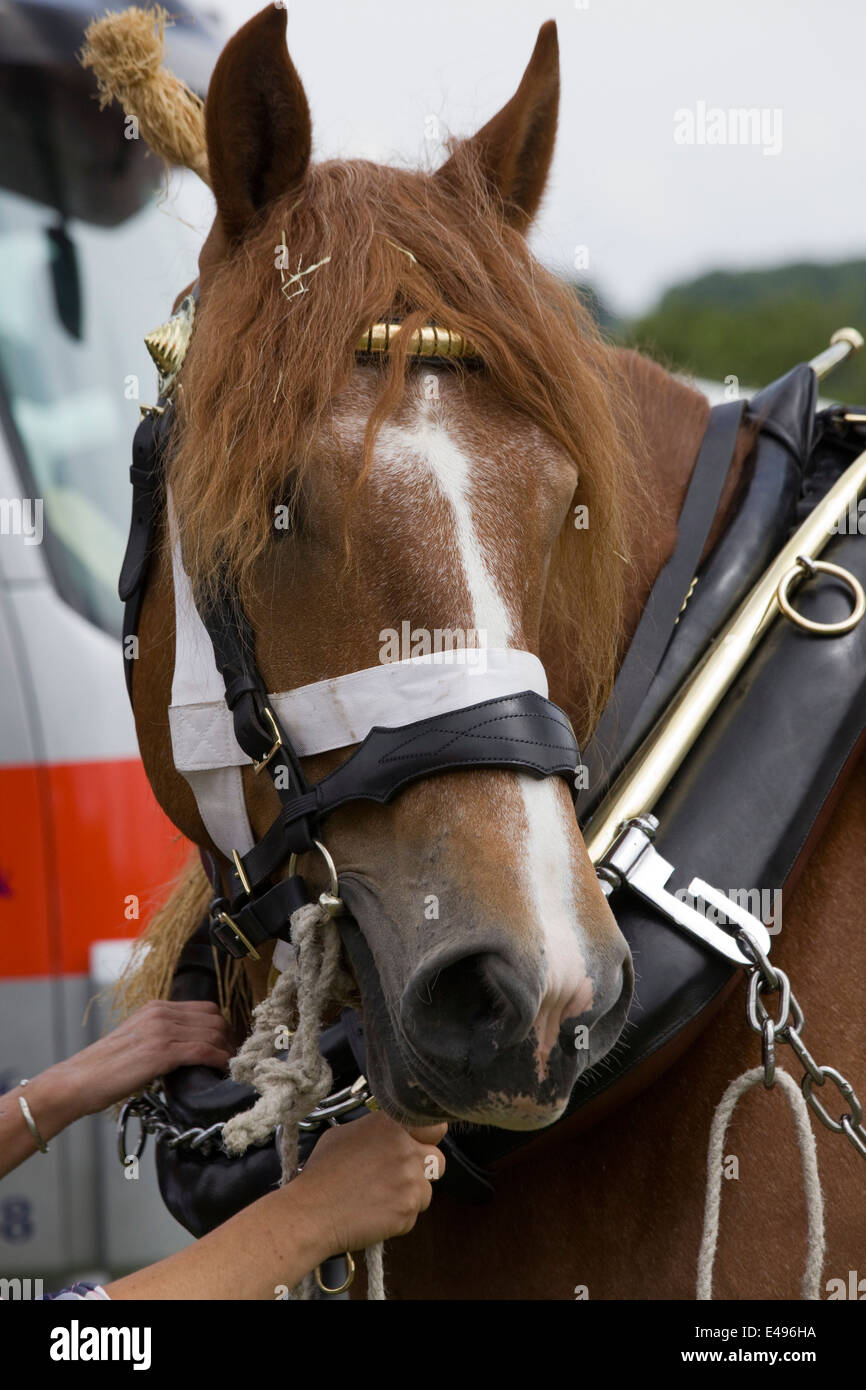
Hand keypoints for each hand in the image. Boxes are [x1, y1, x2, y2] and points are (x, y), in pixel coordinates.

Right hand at [38, 1000, 233, 1123]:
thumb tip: (191, 1049)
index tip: (228, 1046)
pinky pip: (203, 1051)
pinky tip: (222, 1071)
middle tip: (234, 1059)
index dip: (222, 1028)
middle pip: (214, 1018)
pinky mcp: (160, 1052)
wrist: (78, 1081)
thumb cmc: (106, 1069)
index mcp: (156, 1007)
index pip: (206, 1009)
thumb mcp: (138, 1040)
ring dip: (227, 1051)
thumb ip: (163, 1036)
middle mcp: (161, 1013)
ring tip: (230, 1068)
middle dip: (229, 1039)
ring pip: (212, 1034)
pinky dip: (219, 1060)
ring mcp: (161, 1031)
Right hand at [295, 1111, 446, 1255]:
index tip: (420, 1146)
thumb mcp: (343, 1134)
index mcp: (391, 1125)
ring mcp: (410, 1180)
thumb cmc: (321, 1175)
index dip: (428, 1139)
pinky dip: (399, 1216)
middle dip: (422, 1170)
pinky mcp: (408, 1209)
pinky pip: (414, 1213)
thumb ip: (375, 1130)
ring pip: (427, 1190)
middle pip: (437, 1160)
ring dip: (409, 1195)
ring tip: (380, 1198)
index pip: (435, 1127)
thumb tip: (387, 1134)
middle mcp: (406, 1149)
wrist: (312, 1212)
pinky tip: (375, 1212)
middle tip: (398, 1178)